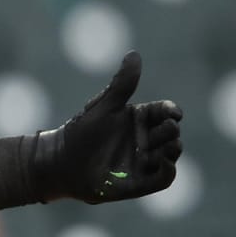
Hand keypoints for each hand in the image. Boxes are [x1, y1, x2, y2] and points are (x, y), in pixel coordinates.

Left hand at [33, 51, 181, 203]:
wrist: (61, 162)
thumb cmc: (81, 132)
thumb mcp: (103, 107)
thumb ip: (121, 84)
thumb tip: (134, 54)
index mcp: (138, 118)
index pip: (163, 111)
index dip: (171, 111)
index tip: (174, 113)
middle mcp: (146, 139)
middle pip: (170, 132)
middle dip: (172, 130)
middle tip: (168, 129)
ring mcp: (145, 161)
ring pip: (171, 154)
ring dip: (173, 149)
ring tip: (169, 146)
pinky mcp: (141, 182)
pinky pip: (163, 179)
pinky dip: (169, 171)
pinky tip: (165, 163)